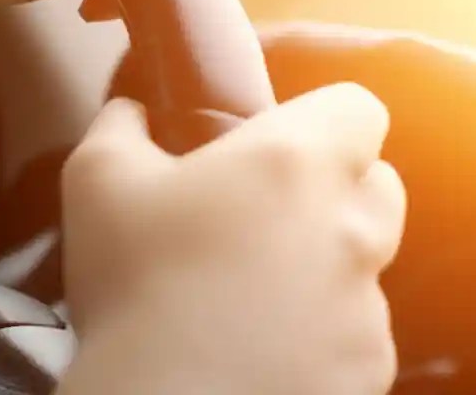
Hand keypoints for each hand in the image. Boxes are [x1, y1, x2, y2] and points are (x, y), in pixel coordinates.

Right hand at [57, 84, 405, 394]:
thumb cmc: (134, 284)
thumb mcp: (97, 181)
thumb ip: (122, 126)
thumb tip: (132, 111)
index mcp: (297, 162)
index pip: (360, 108)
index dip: (322, 119)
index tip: (275, 143)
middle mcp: (351, 226)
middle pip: (379, 187)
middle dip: (336, 192)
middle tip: (266, 216)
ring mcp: (369, 303)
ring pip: (365, 267)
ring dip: (324, 270)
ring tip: (252, 299)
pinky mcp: (371, 366)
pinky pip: (358, 336)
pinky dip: (324, 337)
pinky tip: (264, 351)